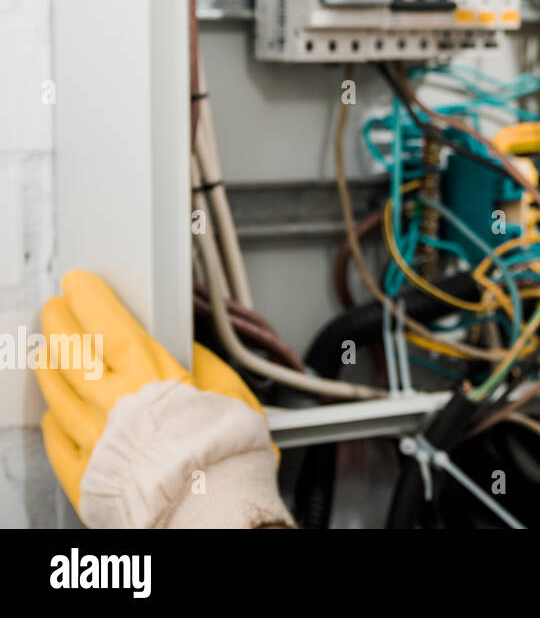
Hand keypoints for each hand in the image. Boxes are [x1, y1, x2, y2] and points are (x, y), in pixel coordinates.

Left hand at [36, 270, 291, 527]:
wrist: (211, 510)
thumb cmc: (227, 457)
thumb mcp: (234, 396)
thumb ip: (207, 367)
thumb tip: (190, 350)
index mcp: (153, 379)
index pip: (110, 326)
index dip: (90, 301)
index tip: (79, 286)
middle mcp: (116, 404)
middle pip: (73, 352)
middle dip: (60, 324)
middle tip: (55, 310)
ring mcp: (94, 439)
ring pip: (57, 391)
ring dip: (50, 364)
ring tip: (48, 351)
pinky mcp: (84, 474)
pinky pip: (57, 438)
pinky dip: (54, 418)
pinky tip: (55, 410)